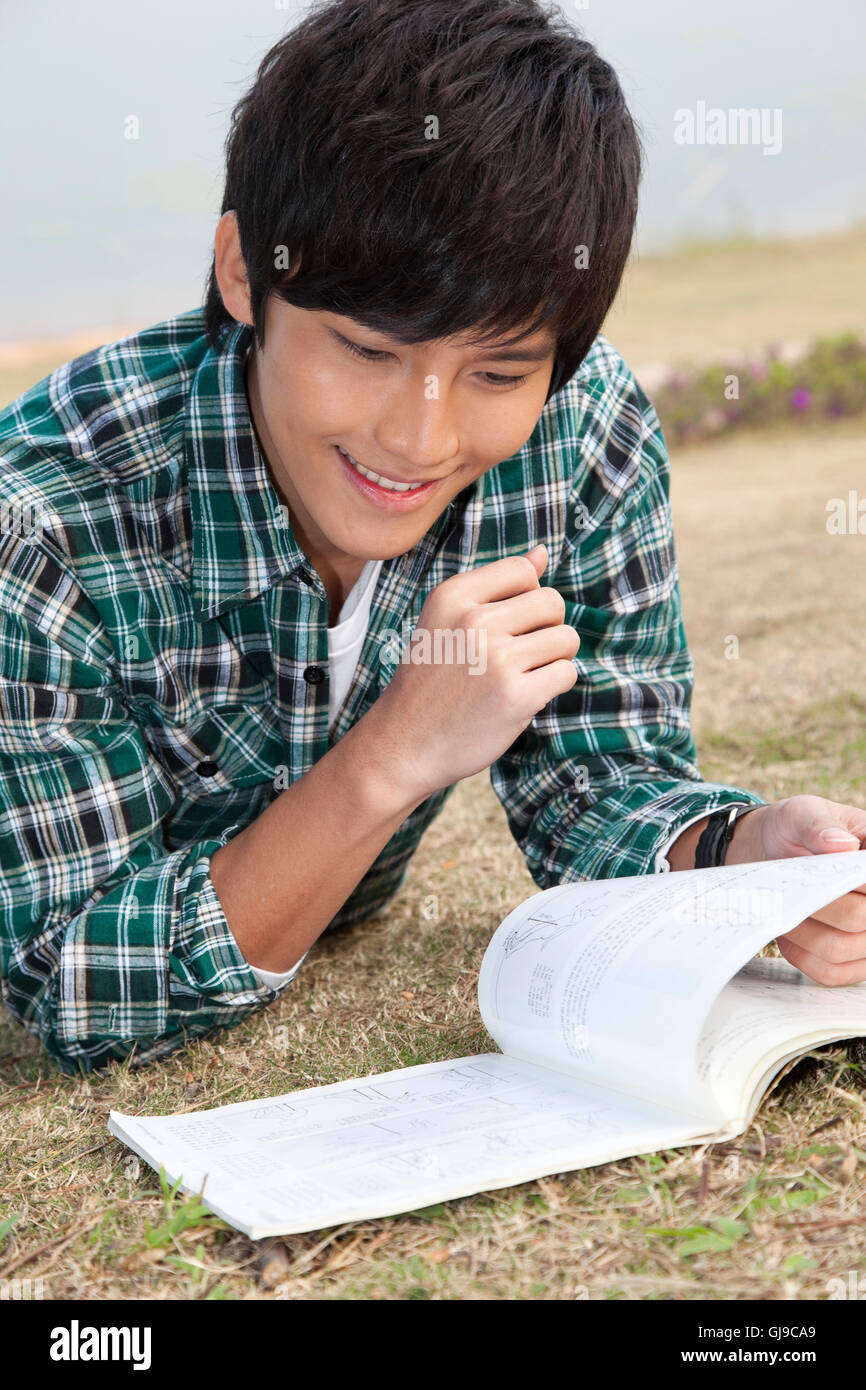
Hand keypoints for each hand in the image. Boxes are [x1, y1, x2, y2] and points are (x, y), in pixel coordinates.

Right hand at [369, 543, 579, 802]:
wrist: (404, 744)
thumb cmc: (431, 682)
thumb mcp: (448, 621)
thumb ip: (496, 586)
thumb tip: (543, 551)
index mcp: (453, 596)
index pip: (523, 570)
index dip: (527, 597)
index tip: (507, 625)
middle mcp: (474, 621)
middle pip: (552, 602)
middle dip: (547, 627)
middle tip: (521, 654)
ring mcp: (497, 659)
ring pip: (566, 638)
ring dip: (555, 658)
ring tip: (524, 674)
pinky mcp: (516, 696)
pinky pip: (566, 673)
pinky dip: (553, 685)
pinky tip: (526, 695)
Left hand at [728, 795, 865, 984]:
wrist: (772, 852)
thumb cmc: (793, 831)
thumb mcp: (800, 813)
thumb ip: (817, 824)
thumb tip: (840, 843)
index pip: (865, 879)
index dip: (847, 883)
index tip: (815, 876)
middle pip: (858, 918)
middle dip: (816, 904)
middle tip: (791, 889)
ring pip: (841, 949)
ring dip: (802, 931)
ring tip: (785, 906)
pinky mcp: (853, 961)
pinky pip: (830, 971)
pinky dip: (801, 954)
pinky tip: (788, 931)